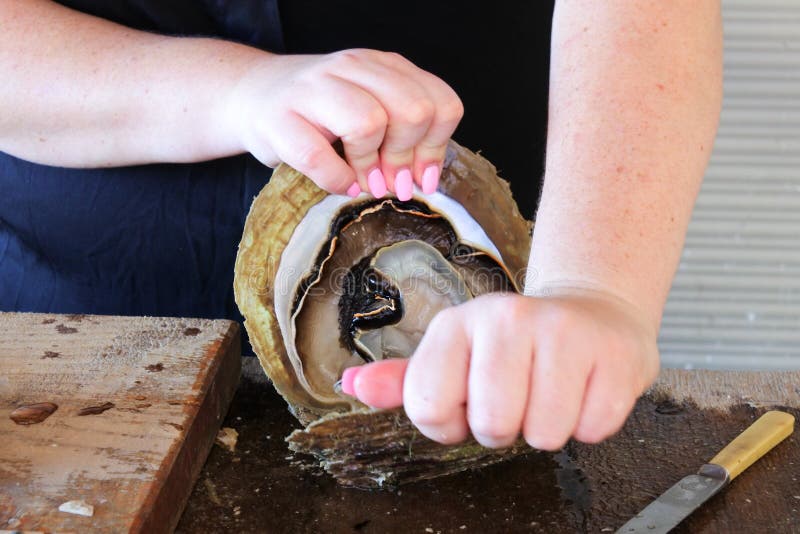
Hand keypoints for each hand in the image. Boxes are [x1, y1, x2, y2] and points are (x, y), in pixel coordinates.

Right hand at [225, 49, 463, 197]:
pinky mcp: (279, 118)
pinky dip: (337, 180)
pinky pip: (319, 157)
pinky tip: (342, 184)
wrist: (252, 96)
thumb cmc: (319, 113)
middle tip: (394, 183)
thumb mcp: (370, 109)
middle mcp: (353, 68)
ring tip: (367, 183)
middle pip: (413, 111)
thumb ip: (402, 134)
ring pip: (369, 123)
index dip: (437, 148)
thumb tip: (425, 180)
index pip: (439, 102)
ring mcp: (314, 88)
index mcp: (383, 66)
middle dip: (408, 157)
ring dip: (372, 166)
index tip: (424, 178)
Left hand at [342, 291, 659, 449]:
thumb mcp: (455, 356)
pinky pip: (592, 428)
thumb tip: (351, 385)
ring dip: (548, 426)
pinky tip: (584, 388)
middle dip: (505, 427)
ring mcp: (563, 332)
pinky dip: (589, 422)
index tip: (466, 403)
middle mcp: (507, 318)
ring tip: (550, 391)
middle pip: (493, 424)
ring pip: (545, 433)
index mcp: (457, 324)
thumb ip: (405, 380)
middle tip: (517, 398)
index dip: (448, 423)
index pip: (428, 406)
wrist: (591, 315)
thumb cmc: (513, 348)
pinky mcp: (613, 354)